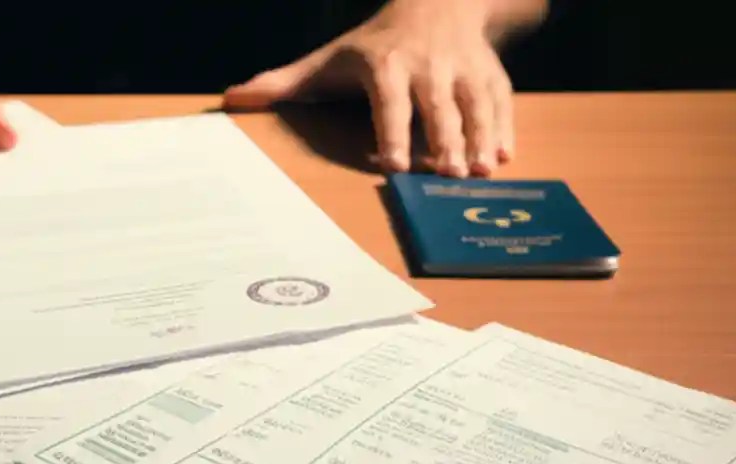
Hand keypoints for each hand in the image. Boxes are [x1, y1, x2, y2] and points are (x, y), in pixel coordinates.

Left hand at [223, 0, 545, 176]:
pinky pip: (500, 101)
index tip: (394, 165)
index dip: (392, 131)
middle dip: (445, 139)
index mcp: (387, 65)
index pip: (390, 101)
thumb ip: (284, 84)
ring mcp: (463, 70)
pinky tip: (503, 156)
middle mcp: (429, 67)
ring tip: (480, 171)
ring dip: (479, 138)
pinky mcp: (490, 74)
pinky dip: (503, 128)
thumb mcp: (329, 59)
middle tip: (448, 174)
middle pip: (437, 105)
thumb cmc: (374, 44)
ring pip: (474, 104)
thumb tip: (231, 100)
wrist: (437, 1)